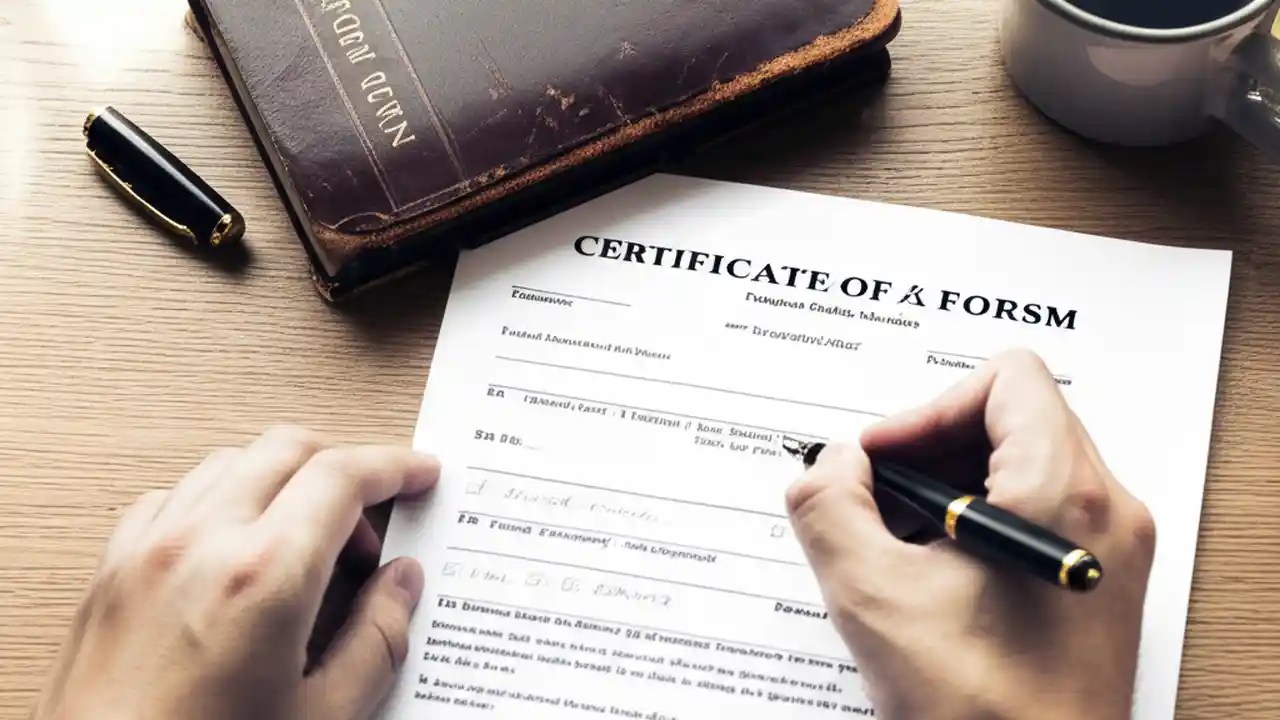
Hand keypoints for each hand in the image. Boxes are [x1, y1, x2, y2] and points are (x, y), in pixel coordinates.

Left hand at [32, 426, 439, 719]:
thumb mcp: (322, 717)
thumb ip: (376, 639)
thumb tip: (402, 584)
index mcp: (264, 575)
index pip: (342, 476)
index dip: (393, 465)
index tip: (419, 473)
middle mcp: (201, 543)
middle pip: (287, 449)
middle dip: (342, 466)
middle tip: (372, 518)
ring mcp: (148, 551)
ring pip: (230, 463)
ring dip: (282, 479)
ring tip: (307, 541)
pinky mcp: (110, 572)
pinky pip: (173, 498)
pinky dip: (219, 501)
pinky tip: (235, 548)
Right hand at [787, 350, 1155, 719]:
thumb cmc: (983, 713)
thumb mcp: (873, 595)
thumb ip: (830, 506)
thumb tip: (827, 465)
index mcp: (1064, 494)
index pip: (1008, 379)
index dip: (927, 408)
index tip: (880, 459)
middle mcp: (1105, 513)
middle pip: (1013, 419)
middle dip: (928, 451)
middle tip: (874, 496)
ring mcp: (1107, 552)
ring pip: (1020, 469)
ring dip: (945, 489)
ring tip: (893, 543)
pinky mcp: (1094, 587)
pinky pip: (1033, 518)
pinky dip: (973, 526)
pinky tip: (925, 576)